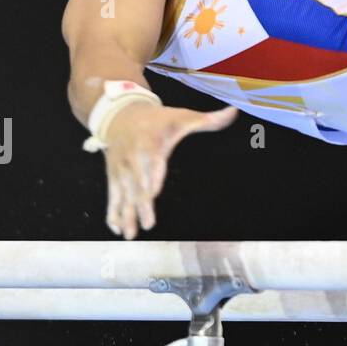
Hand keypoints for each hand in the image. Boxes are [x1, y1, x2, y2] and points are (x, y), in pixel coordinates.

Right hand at [101, 102, 238, 238]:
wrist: (122, 116)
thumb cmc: (158, 119)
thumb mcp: (182, 116)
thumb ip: (208, 120)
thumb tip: (234, 111)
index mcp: (151, 144)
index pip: (151, 163)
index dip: (151, 178)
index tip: (152, 193)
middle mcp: (133, 159)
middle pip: (137, 184)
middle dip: (141, 204)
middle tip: (147, 224)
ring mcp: (121, 169)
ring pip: (123, 194)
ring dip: (125, 214)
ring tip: (129, 234)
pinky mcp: (113, 176)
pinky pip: (112, 195)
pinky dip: (112, 211)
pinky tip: (115, 228)